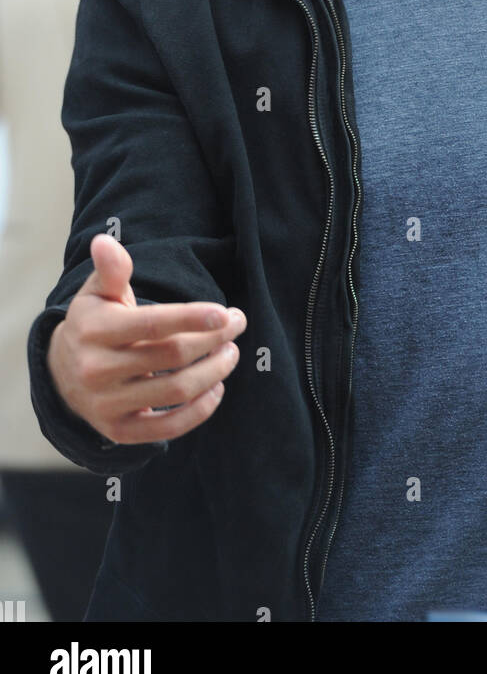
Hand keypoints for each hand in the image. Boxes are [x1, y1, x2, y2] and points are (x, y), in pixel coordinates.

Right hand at [46, 233, 246, 444]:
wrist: (62, 375)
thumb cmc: (95, 324)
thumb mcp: (98, 293)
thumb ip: (111, 270)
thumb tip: (105, 241)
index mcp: (95, 331)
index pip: (152, 324)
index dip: (192, 318)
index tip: (226, 313)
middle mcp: (97, 371)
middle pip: (172, 356)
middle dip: (213, 340)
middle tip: (236, 325)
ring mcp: (106, 405)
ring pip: (175, 392)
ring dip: (214, 372)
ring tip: (230, 354)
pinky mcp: (119, 431)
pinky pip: (167, 429)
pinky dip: (199, 411)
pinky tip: (217, 389)